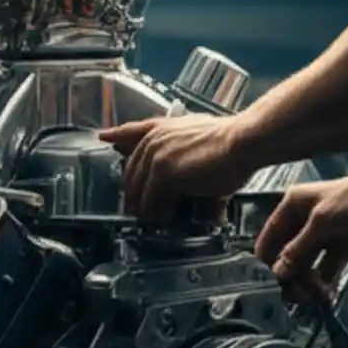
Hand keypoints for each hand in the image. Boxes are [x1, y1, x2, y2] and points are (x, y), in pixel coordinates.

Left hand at [99, 113, 256, 223]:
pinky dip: (158, 214)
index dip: (117, 135)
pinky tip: (166, 220)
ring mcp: (156, 157)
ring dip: (146, 209)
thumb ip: (184, 154)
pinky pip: (152, 202)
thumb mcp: (201, 140)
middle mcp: (153, 140)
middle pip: (131, 172)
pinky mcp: (163, 175)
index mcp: (162, 127)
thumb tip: (182, 169)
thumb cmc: (231, 143)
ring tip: (155, 221)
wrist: (243, 142)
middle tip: (139, 211)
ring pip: (139, 191)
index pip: (131, 131)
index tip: (104, 137)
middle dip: (134, 194)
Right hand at [256, 168, 347, 303]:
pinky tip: (324, 296)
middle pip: (286, 257)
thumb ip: (298, 248)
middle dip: (289, 277)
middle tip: (294, 296)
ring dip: (306, 284)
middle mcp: (302, 224)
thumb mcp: (322, 221)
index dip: (267, 261)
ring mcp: (320, 238)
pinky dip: (323, 285)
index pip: (270, 238)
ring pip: (304, 267)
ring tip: (313, 297)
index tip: (269, 282)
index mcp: (292, 208)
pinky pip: (324, 272)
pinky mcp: (337, 251)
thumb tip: (278, 271)